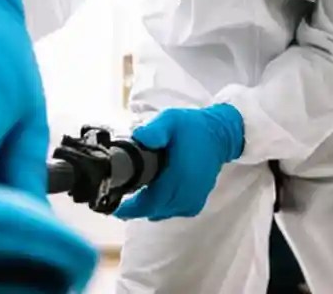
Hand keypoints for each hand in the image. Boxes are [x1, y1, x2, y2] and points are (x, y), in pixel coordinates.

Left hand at [114, 104, 243, 220]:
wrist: (219, 136)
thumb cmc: (191, 128)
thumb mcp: (170, 120)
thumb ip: (155, 130)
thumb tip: (139, 137)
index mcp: (178, 178)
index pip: (148, 204)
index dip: (128, 208)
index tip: (113, 205)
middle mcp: (186, 195)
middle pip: (152, 210)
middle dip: (135, 206)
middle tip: (121, 190)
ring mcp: (191, 202)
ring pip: (161, 213)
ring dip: (148, 205)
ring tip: (136, 189)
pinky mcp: (195, 205)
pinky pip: (171, 211)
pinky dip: (161, 205)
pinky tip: (155, 190)